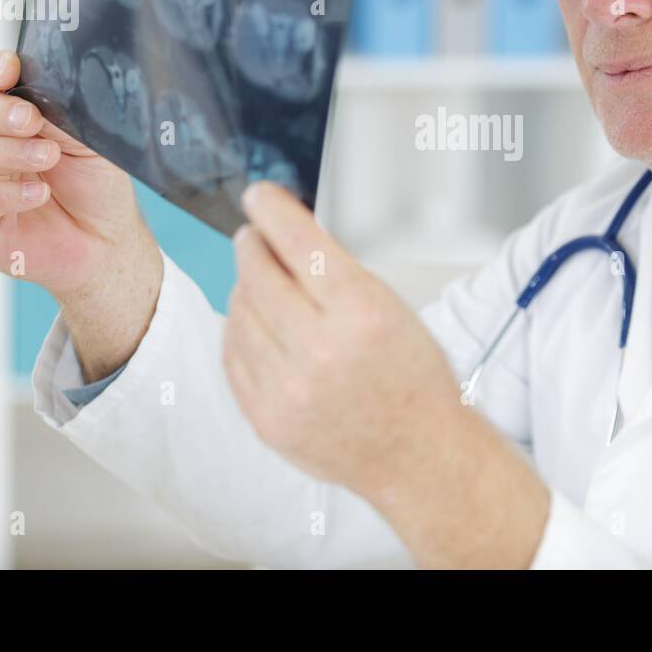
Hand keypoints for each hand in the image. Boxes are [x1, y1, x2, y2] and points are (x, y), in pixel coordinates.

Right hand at [0, 49, 161, 377]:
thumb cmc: (98, 188)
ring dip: (10, 152)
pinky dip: (2, 193)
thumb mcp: (90, 143)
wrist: (108, 242)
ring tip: (48, 157)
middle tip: (31, 120)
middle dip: (0, 112)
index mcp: (15, 118)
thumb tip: (41, 89)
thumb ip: (62, 116)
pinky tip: (38, 194)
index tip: (9, 70)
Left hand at [221, 181, 550, 567]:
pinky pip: (233, 355)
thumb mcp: (391, 308)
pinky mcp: (265, 417)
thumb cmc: (413, 379)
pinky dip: (239, 330)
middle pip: (259, 275)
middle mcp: (321, 351)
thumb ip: (337, 273)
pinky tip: (255, 323)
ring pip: (239, 313)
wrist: (418, 454)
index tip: (259, 197)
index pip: (300, 245)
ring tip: (260, 283)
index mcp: (362, 315)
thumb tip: (285, 234)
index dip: (273, 212)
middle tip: (253, 237)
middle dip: (252, 247)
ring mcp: (288, 389)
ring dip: (245, 288)